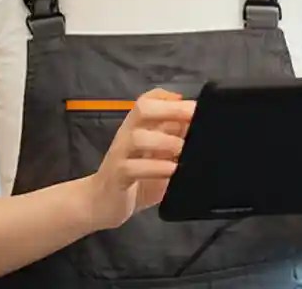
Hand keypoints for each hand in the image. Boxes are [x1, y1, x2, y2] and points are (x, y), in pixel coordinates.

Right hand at [83, 88, 194, 231]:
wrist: (101, 203)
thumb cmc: (135, 178)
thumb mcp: (158, 157)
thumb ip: (175, 140)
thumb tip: (199, 126)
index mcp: (138, 127)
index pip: (148, 100)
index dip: (170, 98)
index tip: (194, 103)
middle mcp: (128, 135)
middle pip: (142, 108)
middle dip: (170, 109)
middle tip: (194, 116)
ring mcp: (121, 154)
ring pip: (137, 137)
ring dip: (164, 140)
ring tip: (182, 149)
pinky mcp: (117, 176)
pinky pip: (132, 168)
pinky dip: (155, 167)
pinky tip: (171, 170)